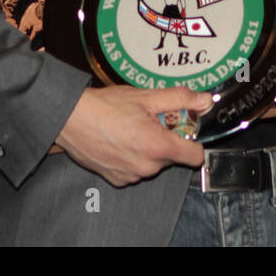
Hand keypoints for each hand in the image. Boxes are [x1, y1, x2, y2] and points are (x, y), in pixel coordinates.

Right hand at [55, 85, 212, 186]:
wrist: (70, 119)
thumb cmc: (105, 106)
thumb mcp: (146, 96)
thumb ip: (180, 99)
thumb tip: (205, 100)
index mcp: (158, 146)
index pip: (195, 156)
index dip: (194, 141)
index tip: (186, 129)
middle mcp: (147, 167)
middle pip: (172, 157)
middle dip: (166, 140)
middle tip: (151, 120)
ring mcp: (131, 176)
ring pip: (153, 163)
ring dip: (148, 149)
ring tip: (131, 129)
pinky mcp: (117, 180)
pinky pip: (135, 170)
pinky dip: (132, 157)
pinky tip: (119, 140)